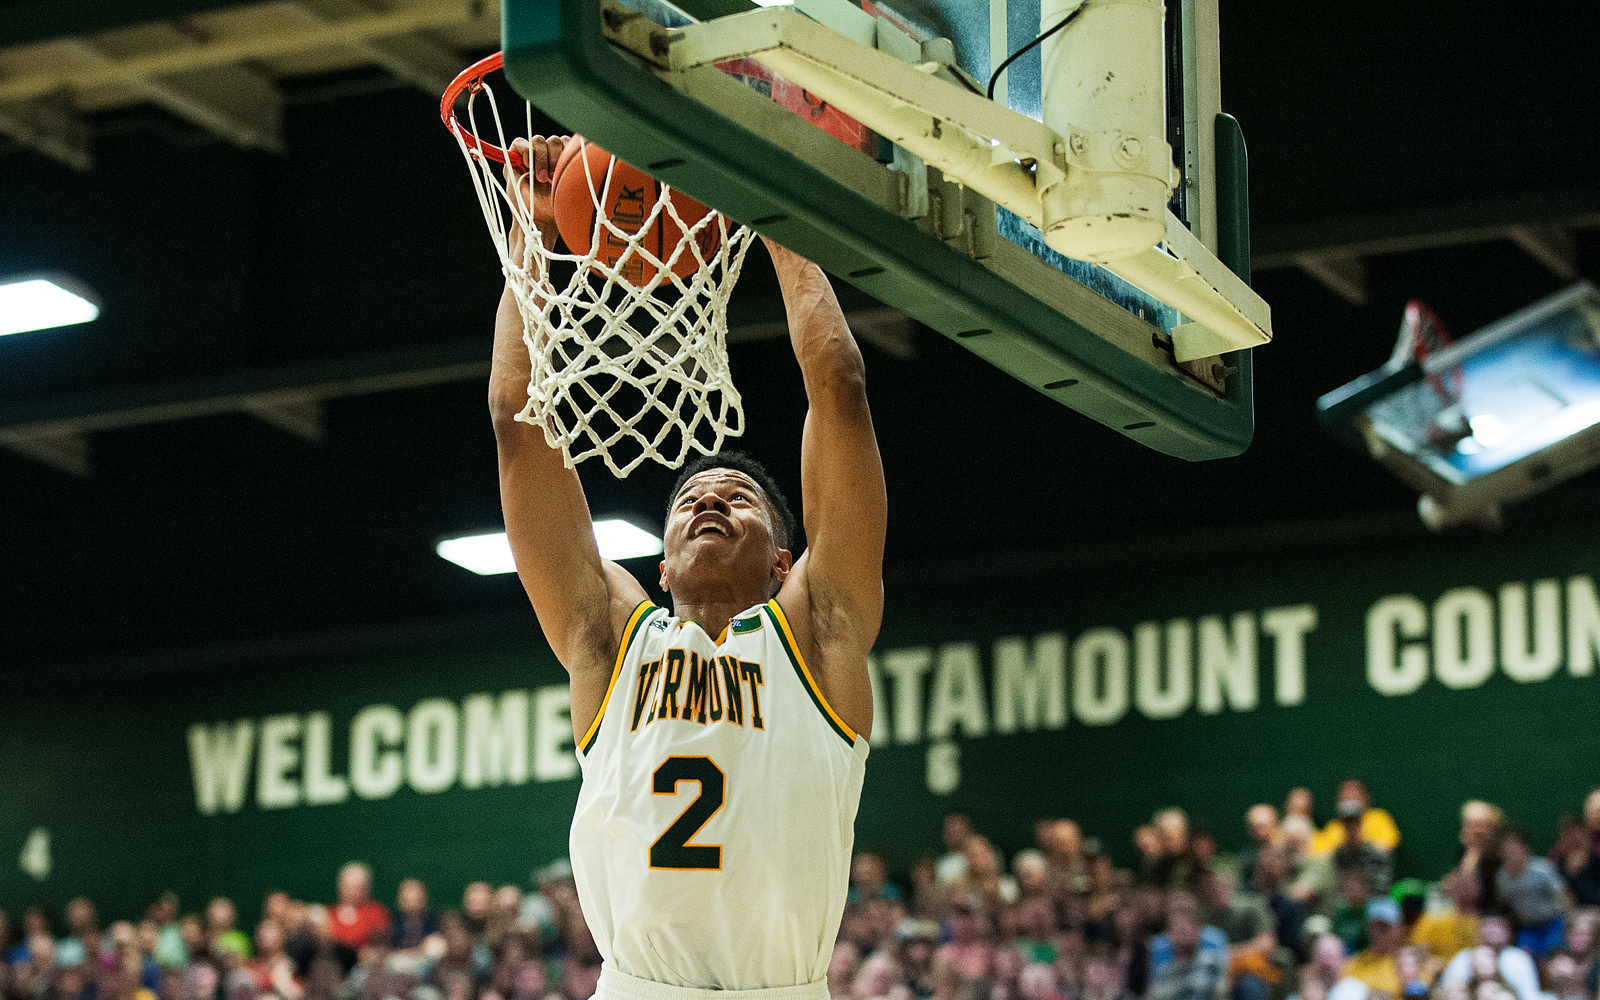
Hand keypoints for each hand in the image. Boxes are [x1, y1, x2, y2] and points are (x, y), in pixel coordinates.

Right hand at [505, 135, 567, 262]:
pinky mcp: (514, 158)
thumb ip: (578, 173)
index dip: (568, 150)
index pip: (567, 142)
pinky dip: (526, 152)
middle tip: (554, 175)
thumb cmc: (555, 209)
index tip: (568, 169)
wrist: (538, 221)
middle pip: (554, 140)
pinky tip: (528, 167)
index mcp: (562, 162)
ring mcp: (531, 157)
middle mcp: (547, 158)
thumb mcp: (571, 190)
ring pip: (539, 140)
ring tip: (541, 177)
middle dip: (556, 156)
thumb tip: (598, 154)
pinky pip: (520, 143)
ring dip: (541, 157)